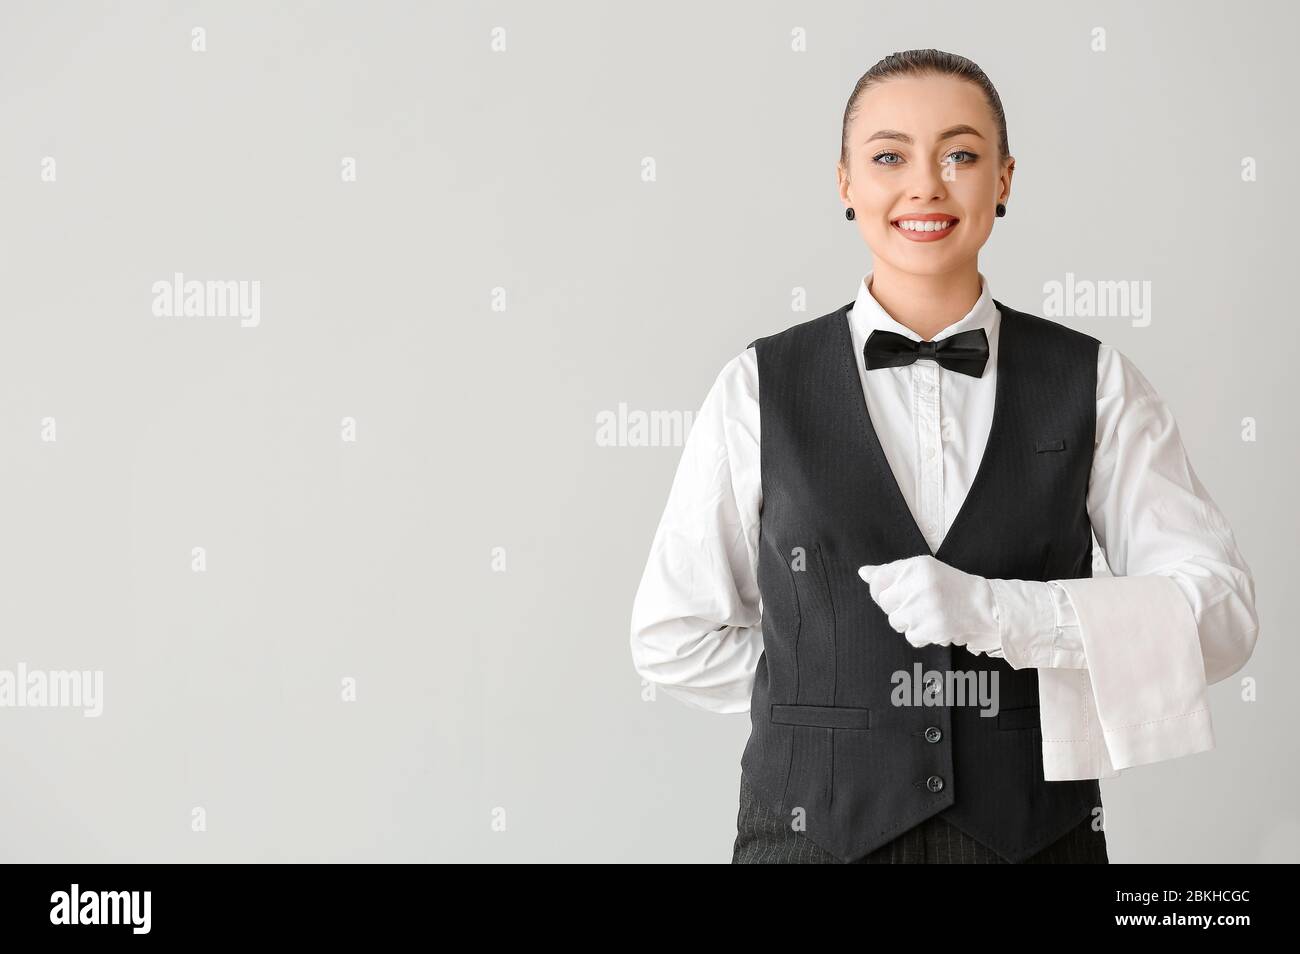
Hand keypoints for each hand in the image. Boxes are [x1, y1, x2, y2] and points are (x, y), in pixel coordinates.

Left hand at [857, 554, 1003, 656]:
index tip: (892, 594)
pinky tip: (936, 625)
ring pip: (896, 621)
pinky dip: (921, 635)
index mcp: (915, 566)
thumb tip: (863, 573)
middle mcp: (919, 585)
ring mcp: (925, 608)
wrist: (986, 608)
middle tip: (918, 604)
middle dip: (898, 607)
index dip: (880, 590)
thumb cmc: (951, 587)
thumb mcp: (923, 570)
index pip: (878, 580)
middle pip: (885, 603)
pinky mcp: (932, 628)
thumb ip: (891, 572)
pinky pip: (911, 637)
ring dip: (910, 622)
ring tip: (930, 614)